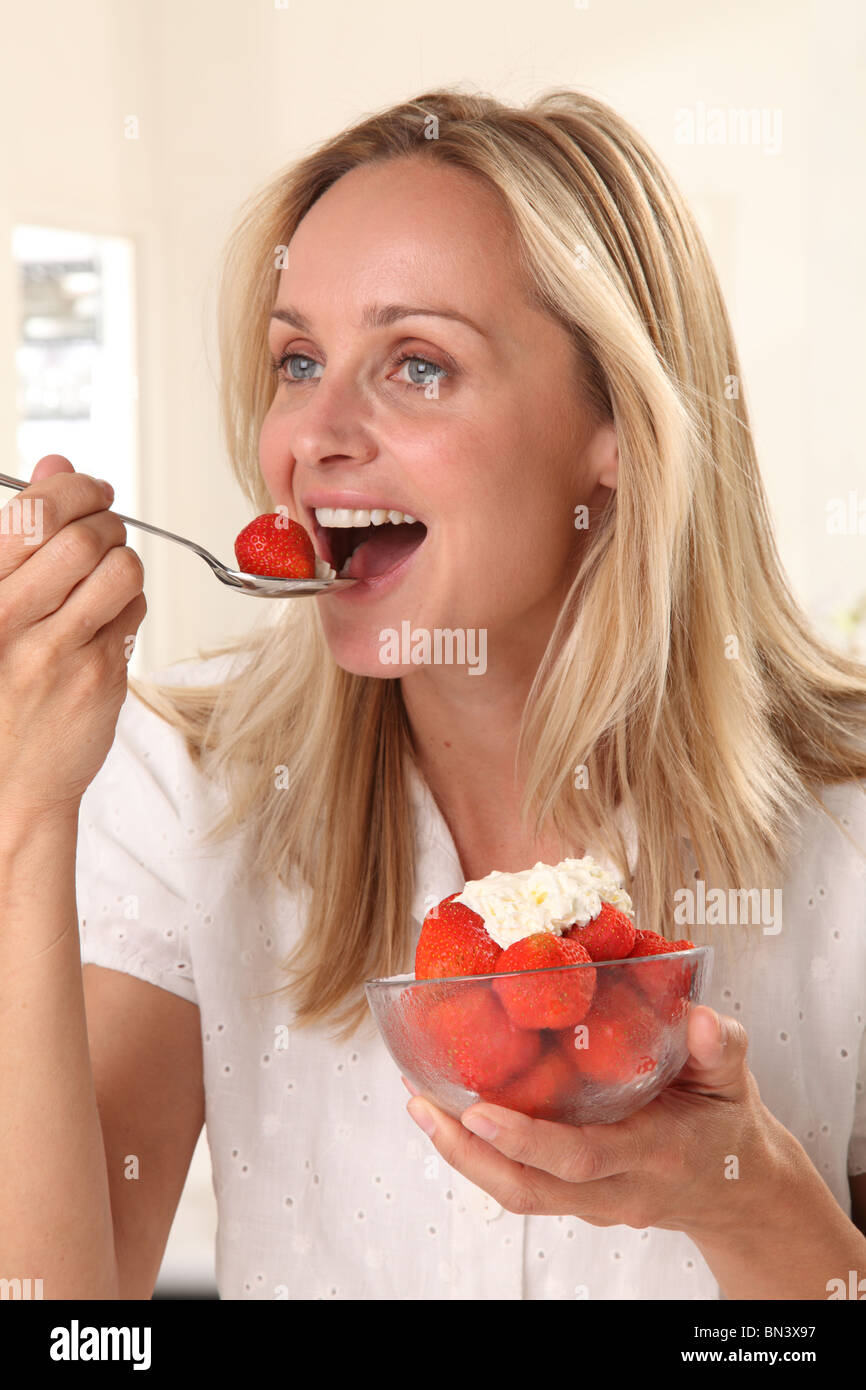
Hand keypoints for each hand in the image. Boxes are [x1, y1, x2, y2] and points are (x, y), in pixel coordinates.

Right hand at [0, 455, 146, 823]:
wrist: (6, 778)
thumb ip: (21, 532)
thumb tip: (58, 465)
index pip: (35, 515)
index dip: (75, 489)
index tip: (89, 489)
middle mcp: (11, 619)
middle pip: (85, 538)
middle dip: (106, 523)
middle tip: (104, 532)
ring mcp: (58, 651)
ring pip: (121, 570)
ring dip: (124, 560)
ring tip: (107, 574)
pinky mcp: (99, 676)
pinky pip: (134, 612)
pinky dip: (130, 603)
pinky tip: (107, 618)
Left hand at [405, 1005, 785, 1242]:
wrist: (739, 1192)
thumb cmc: (727, 1123)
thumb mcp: (733, 1078)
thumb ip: (719, 1045)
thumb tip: (697, 1014)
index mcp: (654, 1153)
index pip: (583, 1157)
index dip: (527, 1139)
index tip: (477, 1109)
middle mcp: (618, 1188)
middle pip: (531, 1188)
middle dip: (470, 1152)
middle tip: (423, 1105)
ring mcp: (595, 1201)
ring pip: (519, 1194)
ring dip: (464, 1155)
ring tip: (420, 1106)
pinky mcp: (578, 1199)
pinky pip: (523, 1186)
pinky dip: (481, 1156)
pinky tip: (449, 1116)